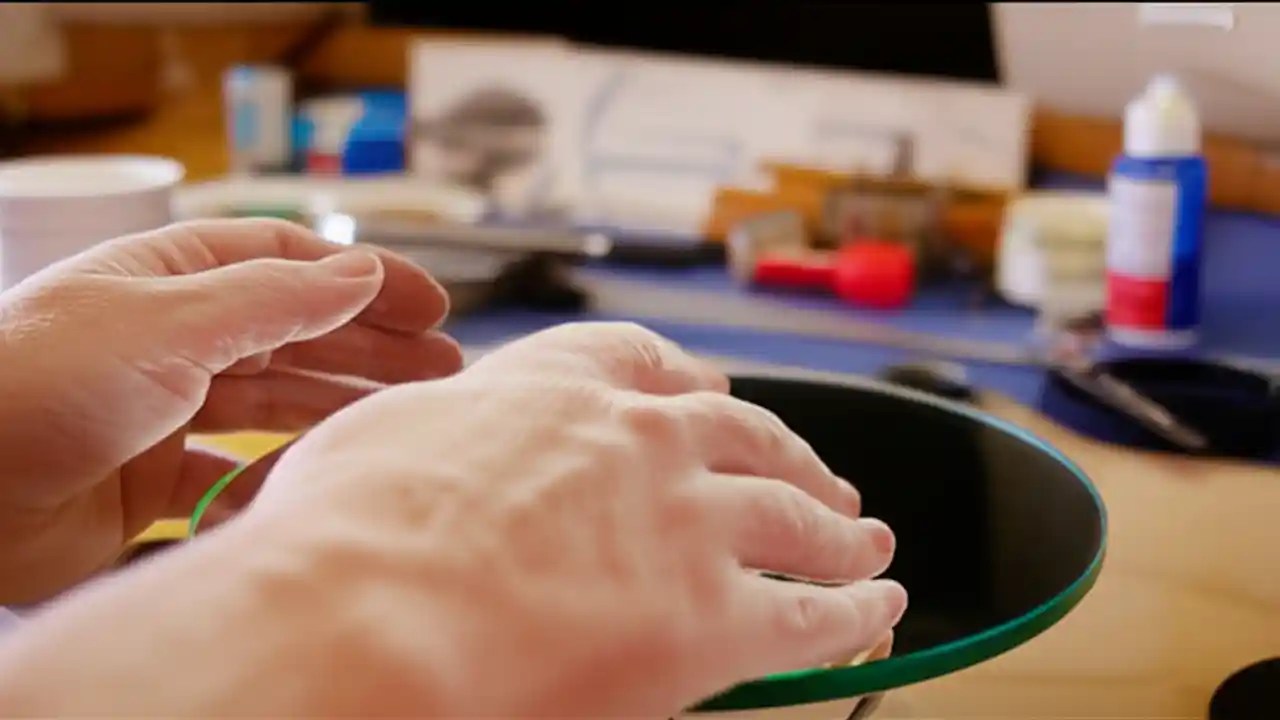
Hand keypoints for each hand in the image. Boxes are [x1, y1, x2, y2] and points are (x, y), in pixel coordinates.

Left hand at [0, 218, 461, 602]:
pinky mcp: (148, 480)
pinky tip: (317, 476)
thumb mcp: (171, 322)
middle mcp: (168, 336)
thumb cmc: (39, 384)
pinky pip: (234, 472)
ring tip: (401, 419)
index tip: (431, 305)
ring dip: (337, 405)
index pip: (286, 262)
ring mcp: (160, 408)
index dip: (363, 279)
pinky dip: (276, 473)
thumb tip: (362, 270)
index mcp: (167, 277)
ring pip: (272, 399)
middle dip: (369, 345)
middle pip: (292, 331)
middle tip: (441, 367)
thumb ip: (276, 299)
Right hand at [227, 322, 904, 716]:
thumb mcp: (377, 444)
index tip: (714, 386)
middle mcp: (640, 438)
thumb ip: (437, 437)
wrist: (367, 612)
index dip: (690, 377)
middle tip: (816, 475)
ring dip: (839, 531)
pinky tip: (876, 612)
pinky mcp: (713, 618)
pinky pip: (811, 614)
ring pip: (794, 517)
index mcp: (558, 385)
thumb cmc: (342, 536)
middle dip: (786, 454)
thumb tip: (431, 448)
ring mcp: (688, 521)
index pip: (646, 362)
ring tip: (866, 541)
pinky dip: (854, 613)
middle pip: (744, 433)